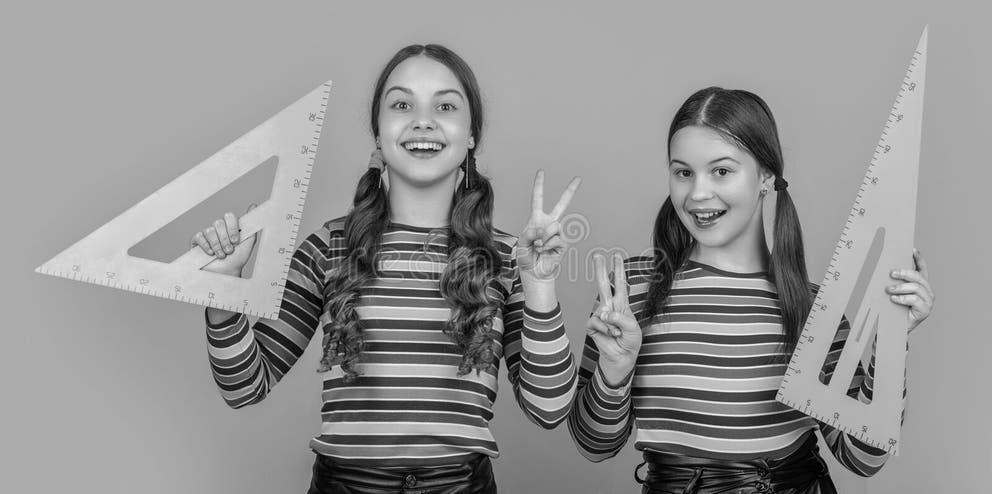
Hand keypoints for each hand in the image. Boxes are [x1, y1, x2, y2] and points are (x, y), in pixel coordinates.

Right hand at [190, 204, 257, 276]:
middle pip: (219, 223)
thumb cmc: (238, 259)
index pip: (229, 216)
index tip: (236, 241)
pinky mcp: (197, 241)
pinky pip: (198, 236)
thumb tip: (254, 205)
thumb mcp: (248, 242)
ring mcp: (207, 234)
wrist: (227, 273)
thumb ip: (251, 225)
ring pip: (209, 230)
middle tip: (229, 250)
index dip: (233, 228)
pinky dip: (206, 245)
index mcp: (230, 226)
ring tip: (222, 255)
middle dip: (225, 239)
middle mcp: (218, 228)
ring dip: (217, 245)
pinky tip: (211, 253)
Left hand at [516, 170, 580, 281]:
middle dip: (570, 191)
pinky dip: (547, 246)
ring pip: (553, 227)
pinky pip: (556, 239)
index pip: (538, 199)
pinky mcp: (563, 243)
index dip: (539, 185)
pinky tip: (543, 251)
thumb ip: (529, 232)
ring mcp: (557, 233)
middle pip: (562, 204)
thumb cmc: (526, 257)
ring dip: (543, 238)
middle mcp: (549, 223)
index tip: (541, 172)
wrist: (534, 272)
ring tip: (538, 246)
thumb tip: (544, 230)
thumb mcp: (521, 242)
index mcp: (537, 219)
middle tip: (578, 178)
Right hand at [586, 253, 642, 386]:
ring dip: (612, 325)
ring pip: (602, 310)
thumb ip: (620, 318)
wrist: (621, 357)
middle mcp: (609, 307)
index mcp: (621, 304)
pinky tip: (609, 335)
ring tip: (617, 333)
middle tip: (597, 255)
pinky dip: (605, 329)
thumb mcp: (633, 328)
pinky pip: (597, 322)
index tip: (616, 255)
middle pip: (603, 285)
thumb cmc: (630, 341)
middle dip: (600, 269)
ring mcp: (600, 315)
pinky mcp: (592, 324)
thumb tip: (604, 313)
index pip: (620, 284)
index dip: (618, 269)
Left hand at [886, 248, 933, 331]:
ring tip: (889, 290)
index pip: (922, 268)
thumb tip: (884, 269)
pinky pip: (915, 299)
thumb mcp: (892, 292)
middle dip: (904, 272)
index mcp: (920, 284)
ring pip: (916, 287)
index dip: (918, 258)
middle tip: (891, 273)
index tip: (912, 249)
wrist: (894, 328)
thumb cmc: (893, 309)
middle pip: (918, 276)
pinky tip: (894, 299)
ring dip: (901, 287)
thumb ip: (893, 282)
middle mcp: (927, 291)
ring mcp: (928, 300)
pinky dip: (903, 298)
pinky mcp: (925, 310)